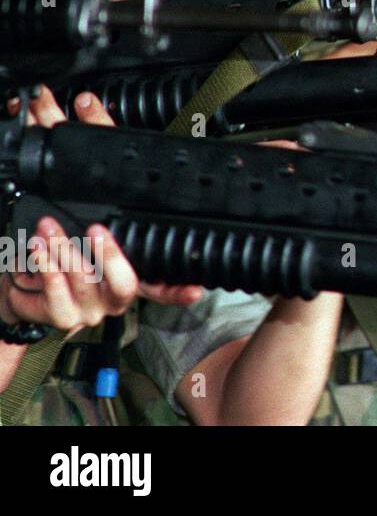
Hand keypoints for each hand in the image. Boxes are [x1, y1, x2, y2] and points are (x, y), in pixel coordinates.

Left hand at [1, 218, 200, 331]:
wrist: (26, 290)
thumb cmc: (63, 264)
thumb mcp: (90, 248)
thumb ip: (111, 239)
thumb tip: (121, 213)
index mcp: (130, 285)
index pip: (162, 290)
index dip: (180, 291)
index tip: (196, 290)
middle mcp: (115, 303)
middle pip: (124, 282)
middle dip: (109, 254)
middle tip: (95, 230)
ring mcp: (92, 313)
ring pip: (85, 280)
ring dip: (64, 248)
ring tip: (50, 229)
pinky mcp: (64, 318)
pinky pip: (58, 290)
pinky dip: (47, 265)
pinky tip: (40, 250)